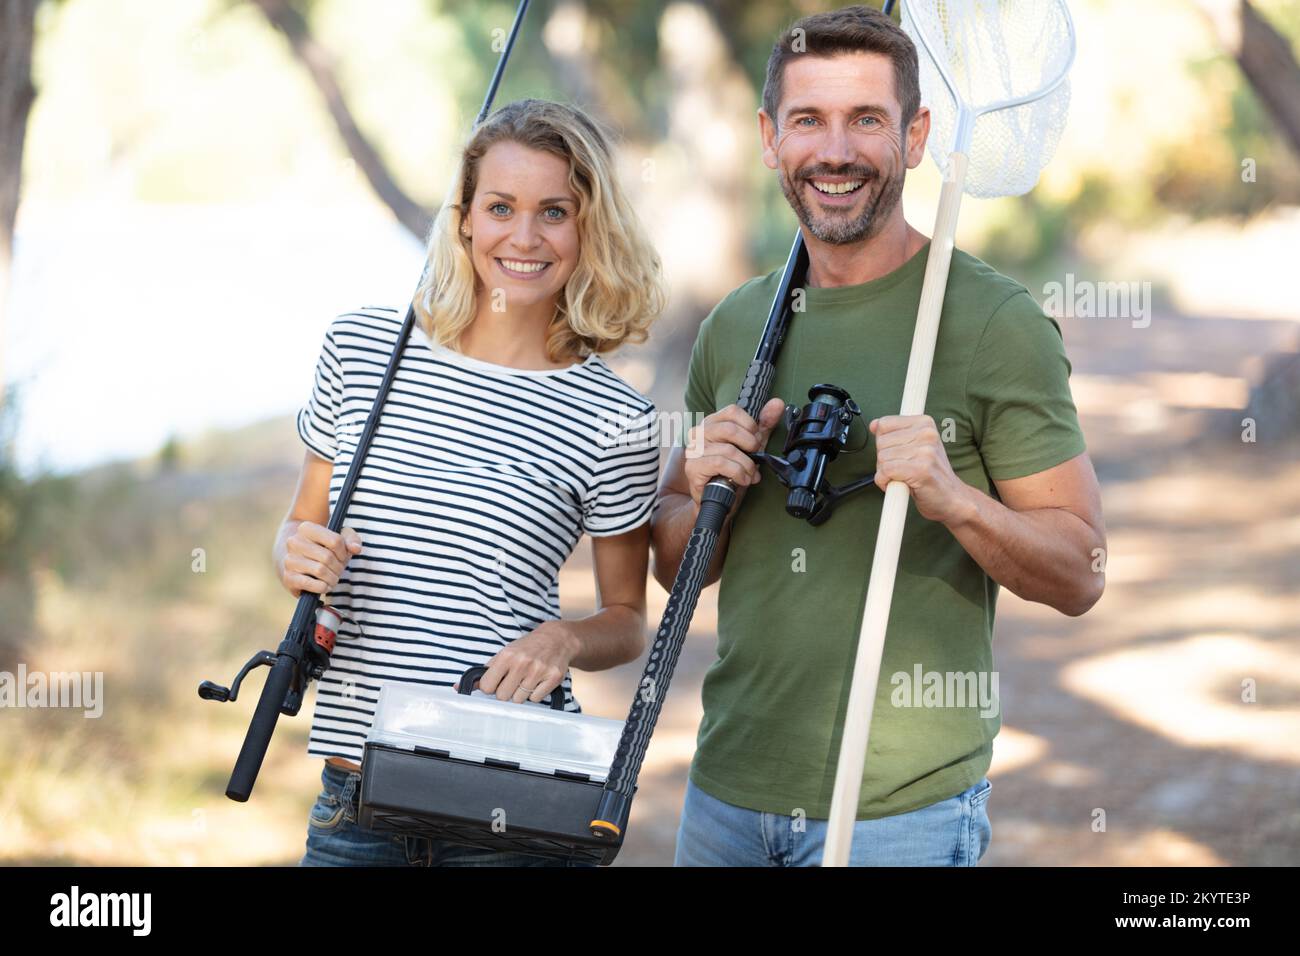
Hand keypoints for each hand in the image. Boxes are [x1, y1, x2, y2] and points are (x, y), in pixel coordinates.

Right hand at [278, 521, 362, 596]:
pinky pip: (310, 584)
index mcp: (306, 528)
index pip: (335, 541)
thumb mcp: (340, 539)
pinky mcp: (288, 578)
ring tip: (332, 578)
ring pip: (320, 571)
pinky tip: (324, 585)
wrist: (300, 564)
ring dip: (332, 578)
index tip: (342, 556)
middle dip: (339, 567)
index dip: (344, 552)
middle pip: (328, 557)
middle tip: (338, 569)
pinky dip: (322, 587)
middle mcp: (294, 542)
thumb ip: (352, 540)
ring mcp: (289, 560)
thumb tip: (355, 548)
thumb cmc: (324, 549)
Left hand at [471, 620, 579, 705]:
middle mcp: (522, 663)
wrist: (558, 638)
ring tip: (527, 680)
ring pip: (520, 699)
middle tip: (513, 682)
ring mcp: (538, 671)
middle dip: (506, 693)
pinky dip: (536, 694)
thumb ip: (485, 672)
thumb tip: (458, 686)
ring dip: (521, 694)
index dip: (490, 688)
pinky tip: (538, 681)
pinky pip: (537, 699)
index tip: (495, 684)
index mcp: (506, 656)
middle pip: (503, 696)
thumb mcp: (505, 654)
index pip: (487, 686)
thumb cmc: (527, 648)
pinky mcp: (553, 678)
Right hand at [682, 398, 785, 514]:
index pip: (732, 411)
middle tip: (756, 457)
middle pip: (730, 429)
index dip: (750, 425)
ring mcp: (693, 450)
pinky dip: (737, 473)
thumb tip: (777, 404)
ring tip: (751, 474)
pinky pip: (720, 464)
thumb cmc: (732, 470)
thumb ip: (764, 425)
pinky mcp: (693, 467)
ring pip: (728, 450)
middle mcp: (699, 433)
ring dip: (746, 465)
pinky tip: (742, 480)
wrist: (719, 498)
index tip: (757, 440)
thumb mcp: (751, 446)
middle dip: (750, 445)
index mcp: (712, 423)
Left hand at [869, 414, 972, 525]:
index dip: (884, 444)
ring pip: (882, 458)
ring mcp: (926, 451)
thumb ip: (894, 434)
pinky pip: (886, 471)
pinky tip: (900, 485)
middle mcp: (927, 434)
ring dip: (885, 473)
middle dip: (884, 460)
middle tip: (903, 470)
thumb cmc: (931, 474)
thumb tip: (874, 424)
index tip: (898, 454)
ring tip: (904, 478)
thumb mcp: (915, 447)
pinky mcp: (921, 470)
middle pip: (881, 443)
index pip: (884, 424)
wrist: (952, 499)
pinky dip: (885, 482)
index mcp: (925, 423)